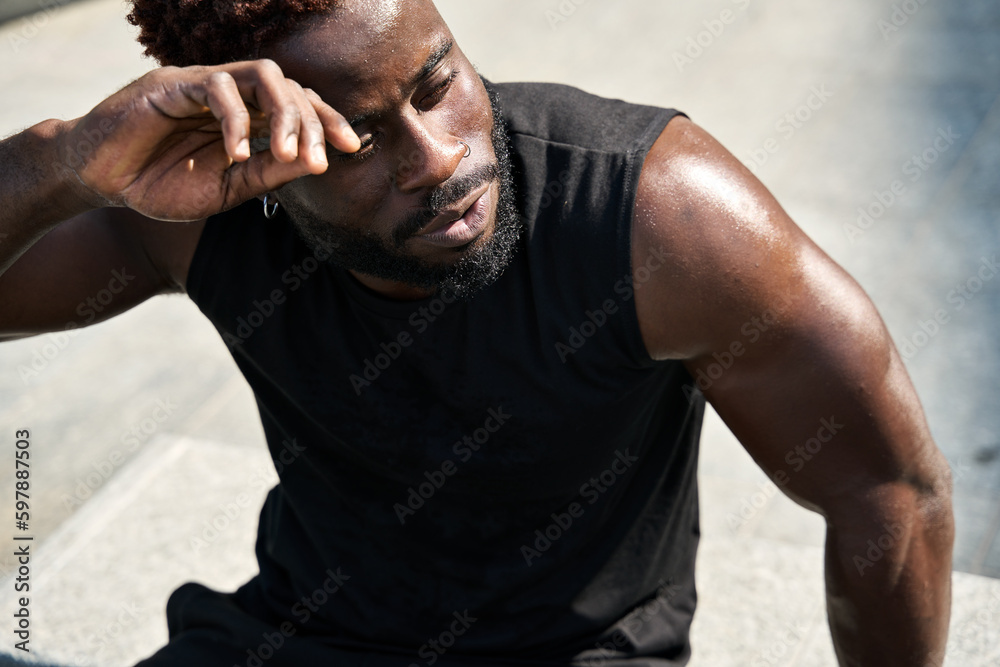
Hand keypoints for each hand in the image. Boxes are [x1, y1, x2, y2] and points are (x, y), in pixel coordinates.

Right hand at [56, 59, 359, 220]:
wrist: (100, 181)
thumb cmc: (162, 183)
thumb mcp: (226, 188)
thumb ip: (268, 173)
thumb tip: (316, 162)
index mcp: (248, 116)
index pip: (300, 105)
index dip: (328, 121)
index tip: (352, 148)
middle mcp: (231, 93)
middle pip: (289, 86)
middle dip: (313, 121)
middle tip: (320, 158)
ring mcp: (201, 83)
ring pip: (260, 75)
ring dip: (283, 113)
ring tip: (287, 153)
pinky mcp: (171, 84)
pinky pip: (214, 87)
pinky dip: (234, 120)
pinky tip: (236, 152)